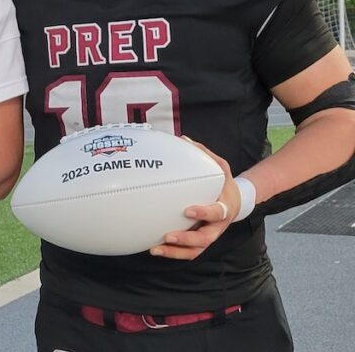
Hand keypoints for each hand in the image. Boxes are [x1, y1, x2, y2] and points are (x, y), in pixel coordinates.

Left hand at [150, 139, 238, 259]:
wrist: (236, 200)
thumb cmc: (223, 182)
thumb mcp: (220, 166)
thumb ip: (204, 154)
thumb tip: (184, 139)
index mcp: (225, 206)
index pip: (217, 213)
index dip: (204, 213)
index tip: (187, 210)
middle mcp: (218, 225)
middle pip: (206, 239)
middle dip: (187, 239)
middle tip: (168, 236)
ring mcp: (209, 235)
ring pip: (196, 250)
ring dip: (176, 252)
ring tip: (156, 248)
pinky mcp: (200, 240)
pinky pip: (189, 252)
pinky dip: (174, 254)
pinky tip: (155, 249)